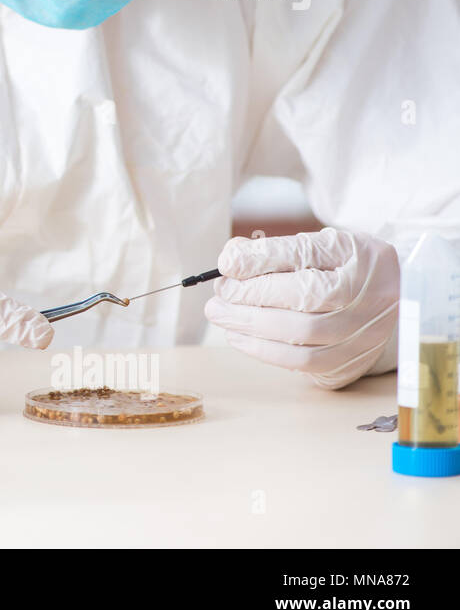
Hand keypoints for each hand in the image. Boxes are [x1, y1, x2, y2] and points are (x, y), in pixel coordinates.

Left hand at [205, 228, 397, 388]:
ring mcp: (365, 337)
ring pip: (302, 343)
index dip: (261, 264)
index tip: (226, 265)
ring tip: (222, 316)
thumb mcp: (321, 243)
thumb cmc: (346, 265)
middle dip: (249, 303)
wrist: (393, 296)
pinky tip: (241, 338)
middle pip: (304, 308)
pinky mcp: (352, 363)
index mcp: (364, 259)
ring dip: (252, 331)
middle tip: (216, 299)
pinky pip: (305, 366)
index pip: (307, 261)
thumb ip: (276, 248)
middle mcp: (371, 301)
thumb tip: (230, 260)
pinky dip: (267, 352)